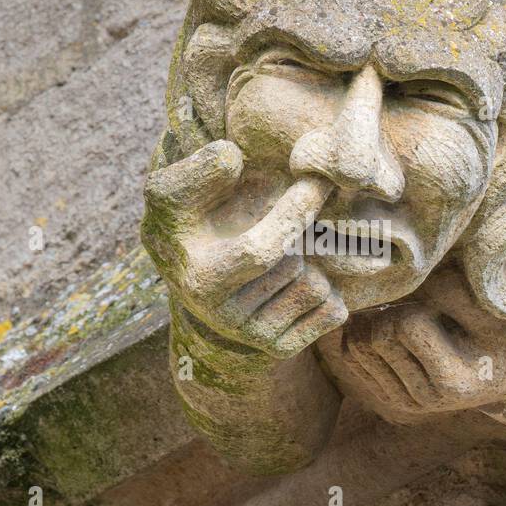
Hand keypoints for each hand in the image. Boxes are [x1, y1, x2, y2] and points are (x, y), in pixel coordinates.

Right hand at [142, 140, 347, 357]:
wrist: (194, 281)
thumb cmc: (187, 225)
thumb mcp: (173, 195)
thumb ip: (196, 171)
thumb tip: (230, 156)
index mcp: (202, 280)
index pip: (260, 251)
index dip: (293, 214)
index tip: (317, 181)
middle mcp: (226, 318)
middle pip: (295, 264)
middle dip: (299, 236)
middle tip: (281, 228)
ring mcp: (254, 337)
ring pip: (316, 287)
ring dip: (311, 263)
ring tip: (279, 258)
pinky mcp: (281, 348)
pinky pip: (333, 312)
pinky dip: (328, 291)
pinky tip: (295, 282)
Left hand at [316, 264, 505, 423]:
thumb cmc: (503, 335)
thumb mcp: (491, 313)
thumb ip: (454, 292)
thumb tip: (409, 276)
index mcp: (451, 381)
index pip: (404, 326)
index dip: (415, 304)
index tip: (435, 306)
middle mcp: (423, 399)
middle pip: (374, 338)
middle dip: (390, 311)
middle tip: (416, 307)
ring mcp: (402, 403)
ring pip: (355, 348)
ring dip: (372, 321)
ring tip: (403, 315)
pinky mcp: (386, 398)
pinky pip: (352, 359)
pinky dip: (363, 334)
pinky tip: (388, 326)